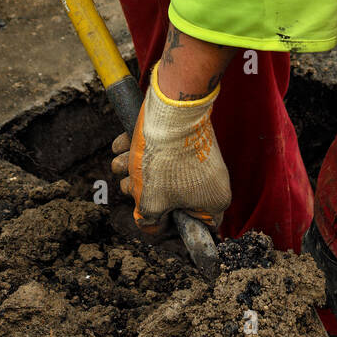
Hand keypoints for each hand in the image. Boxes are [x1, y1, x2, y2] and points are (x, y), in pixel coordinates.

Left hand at [111, 64, 230, 237]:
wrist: (170, 108)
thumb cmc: (165, 159)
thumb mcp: (150, 202)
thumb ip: (149, 221)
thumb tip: (150, 224)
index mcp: (213, 201)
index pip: (197, 227)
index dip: (172, 228)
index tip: (154, 221)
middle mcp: (210, 180)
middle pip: (171, 200)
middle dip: (143, 192)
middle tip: (132, 185)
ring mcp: (197, 157)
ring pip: (160, 174)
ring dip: (134, 169)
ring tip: (124, 160)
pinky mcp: (184, 139)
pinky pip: (160, 153)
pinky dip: (139, 149)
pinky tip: (124, 143)